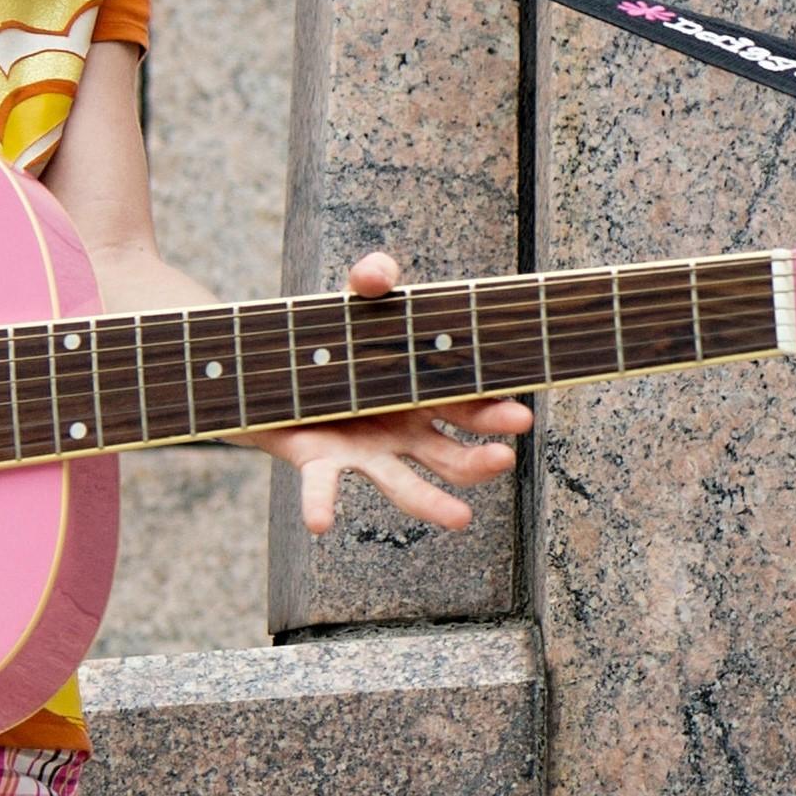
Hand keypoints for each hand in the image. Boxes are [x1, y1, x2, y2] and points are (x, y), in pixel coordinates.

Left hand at [248, 250, 531, 533]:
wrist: (274, 369)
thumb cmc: (333, 340)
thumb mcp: (355, 305)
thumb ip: (371, 280)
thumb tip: (378, 272)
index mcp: (424, 397)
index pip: (471, 409)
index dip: (495, 415)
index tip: (520, 418)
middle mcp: (403, 435)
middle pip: (453, 456)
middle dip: (481, 459)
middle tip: (503, 457)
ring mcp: (366, 454)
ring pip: (407, 487)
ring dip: (433, 505)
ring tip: (460, 519)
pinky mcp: (320, 459)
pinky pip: (320, 487)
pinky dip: (319, 504)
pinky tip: (321, 523)